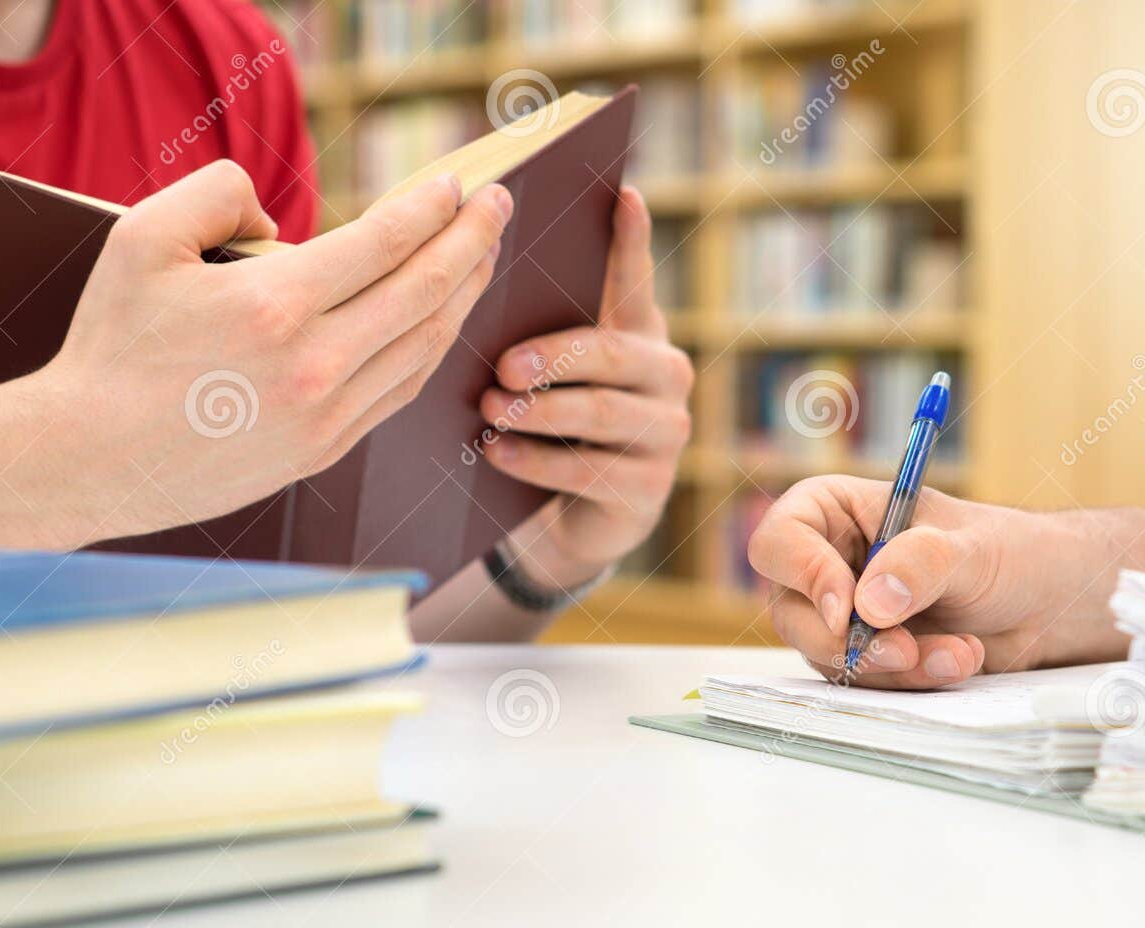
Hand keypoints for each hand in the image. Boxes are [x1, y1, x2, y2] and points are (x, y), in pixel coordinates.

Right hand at [0, 160, 511, 544]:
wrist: (87, 459)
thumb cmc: (111, 345)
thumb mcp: (144, 238)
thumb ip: (221, 194)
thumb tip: (286, 225)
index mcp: (273, 305)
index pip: (384, 243)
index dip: (431, 208)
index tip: (458, 184)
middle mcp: (314, 364)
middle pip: (425, 291)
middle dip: (473, 241)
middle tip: (500, 207)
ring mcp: (327, 415)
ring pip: (424, 346)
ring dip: (465, 295)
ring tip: (483, 257)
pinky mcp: (325, 450)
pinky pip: (402, 390)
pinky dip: (433, 348)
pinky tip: (443, 320)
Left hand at [476, 186, 693, 588]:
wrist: (580, 515)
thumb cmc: (555, 422)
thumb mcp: (551, 372)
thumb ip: (536, 328)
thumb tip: (478, 271)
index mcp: (640, 332)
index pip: (635, 280)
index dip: (631, 240)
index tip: (623, 194)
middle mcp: (666, 376)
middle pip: (611, 354)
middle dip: (553, 356)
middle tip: (503, 366)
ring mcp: (665, 434)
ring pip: (601, 413)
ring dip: (540, 411)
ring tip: (491, 408)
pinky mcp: (648, 489)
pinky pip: (589, 471)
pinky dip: (535, 461)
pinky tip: (496, 452)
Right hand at [747, 475, 1129, 687]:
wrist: (1047, 605)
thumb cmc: (1008, 552)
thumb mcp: (972, 548)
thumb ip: (921, 564)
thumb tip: (871, 602)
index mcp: (835, 511)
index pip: (781, 540)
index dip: (802, 574)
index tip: (846, 607)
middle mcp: (828, 563)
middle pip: (792, 611)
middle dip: (847, 640)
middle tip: (903, 650)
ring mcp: (844, 616)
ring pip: (828, 656)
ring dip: (894, 665)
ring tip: (959, 650)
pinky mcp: (869, 658)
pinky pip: (867, 682)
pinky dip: (914, 680)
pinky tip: (960, 659)